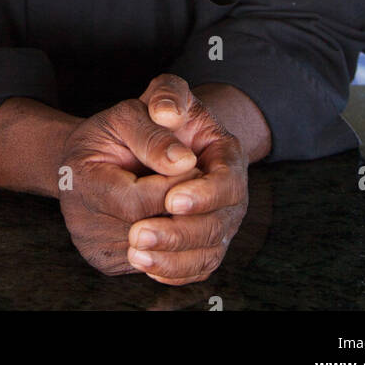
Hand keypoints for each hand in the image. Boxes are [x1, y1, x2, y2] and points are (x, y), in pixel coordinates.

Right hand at [58, 93, 202, 275]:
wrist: (84, 160)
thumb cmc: (109, 134)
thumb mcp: (128, 116)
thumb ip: (155, 137)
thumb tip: (185, 161)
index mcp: (81, 181)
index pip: (138, 202)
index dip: (175, 187)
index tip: (196, 167)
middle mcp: (82, 223)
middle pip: (148, 231)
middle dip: (182, 210)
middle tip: (200, 185)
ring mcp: (94, 248)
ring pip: (154, 251)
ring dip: (179, 227)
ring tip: (183, 198)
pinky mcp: (108, 262)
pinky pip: (151, 260)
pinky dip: (170, 242)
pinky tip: (170, 215)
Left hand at [126, 74, 248, 284]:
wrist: (149, 140)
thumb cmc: (158, 115)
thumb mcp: (162, 94)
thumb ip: (167, 96)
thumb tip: (168, 116)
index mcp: (226, 153)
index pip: (227, 181)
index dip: (204, 194)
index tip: (172, 199)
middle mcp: (229, 193)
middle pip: (218, 224)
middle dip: (180, 233)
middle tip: (139, 233)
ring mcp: (217, 221)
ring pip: (206, 252)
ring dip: (173, 258)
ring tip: (136, 253)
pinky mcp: (200, 243)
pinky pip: (195, 267)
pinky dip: (173, 271)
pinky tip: (147, 264)